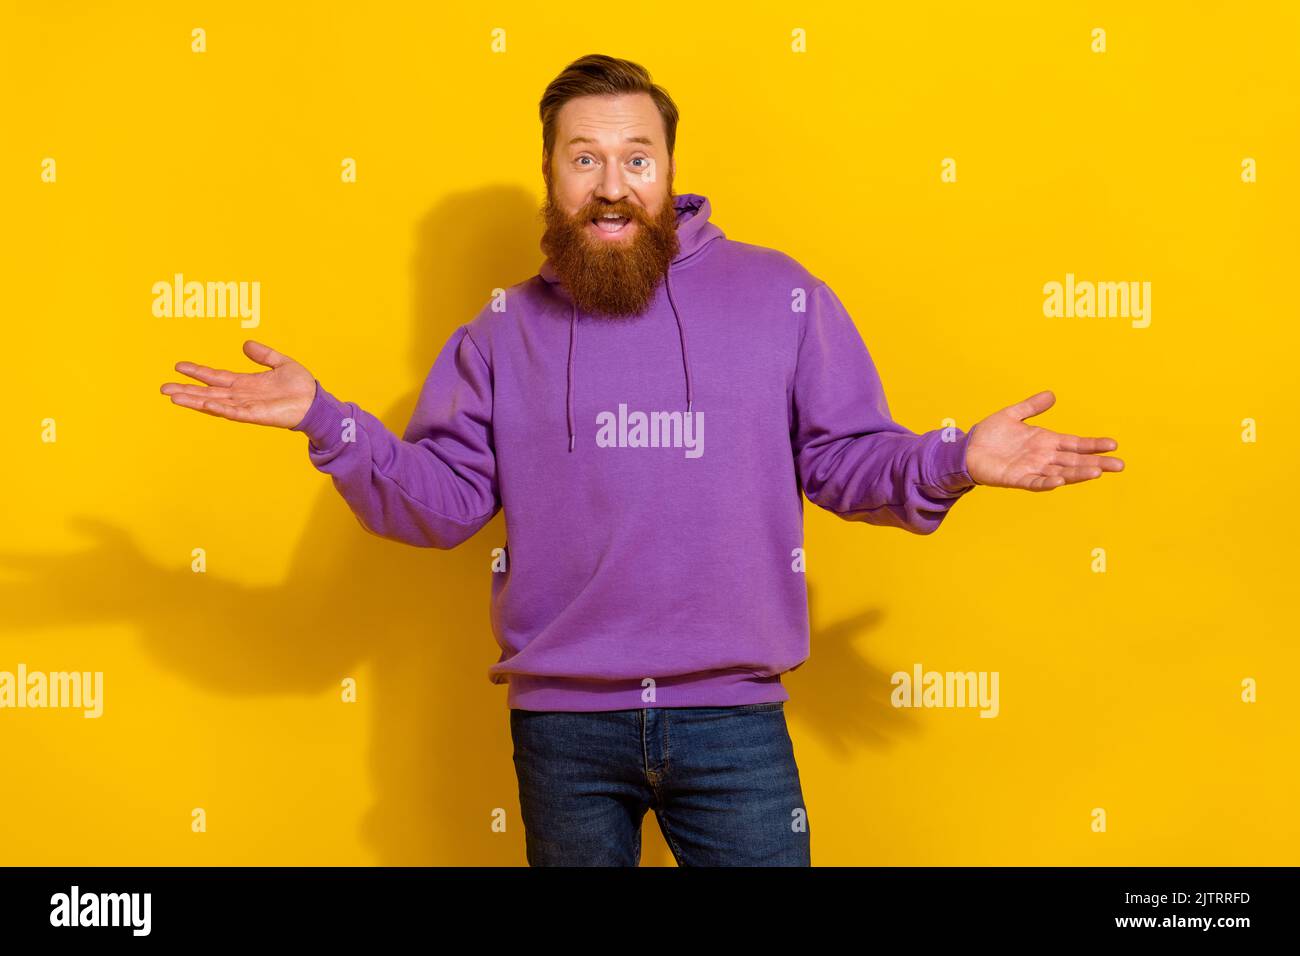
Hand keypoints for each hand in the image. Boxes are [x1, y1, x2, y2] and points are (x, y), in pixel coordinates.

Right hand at [160, 340, 316, 428]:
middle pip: (208, 392)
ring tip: (173, 397)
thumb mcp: (280, 362)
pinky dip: (218, 408)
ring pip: (214, 403)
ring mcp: (246, 406)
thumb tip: (245, 344)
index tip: (179, 366)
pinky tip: (203, 403)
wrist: (315, 402)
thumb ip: (263, 354)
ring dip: (194, 400)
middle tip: (163, 387)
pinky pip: (233, 412)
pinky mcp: (255, 415)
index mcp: (245, 383)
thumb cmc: (300, 386)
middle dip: (186, 390)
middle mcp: (241, 395)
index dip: (198, 372)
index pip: (215, 377)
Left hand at [965, 390, 1122, 490]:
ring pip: (1060, 472)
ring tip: (1096, 472)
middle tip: (1119, 465)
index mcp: (1045, 442)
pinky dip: (1046, 482)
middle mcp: (1042, 457)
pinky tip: (1059, 481)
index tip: (1113, 444)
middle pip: (1074, 461)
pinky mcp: (1016, 478)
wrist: (966, 449)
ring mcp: (1031, 468)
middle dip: (1096, 463)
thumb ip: (1031, 406)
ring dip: (1077, 473)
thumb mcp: (1012, 415)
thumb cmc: (989, 435)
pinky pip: (1034, 482)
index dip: (1093, 445)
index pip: (1075, 444)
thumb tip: (1052, 395)